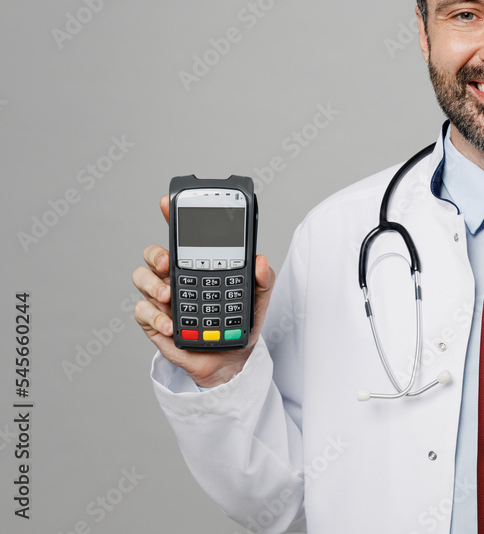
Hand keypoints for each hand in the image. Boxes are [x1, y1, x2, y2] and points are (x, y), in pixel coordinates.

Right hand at [132, 195, 274, 387]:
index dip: (173, 217)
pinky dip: (155, 316)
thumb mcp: (258, 299)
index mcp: (198, 265)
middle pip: (154, 253)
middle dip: (156, 253)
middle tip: (168, 262)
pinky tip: (170, 325)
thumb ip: (262, 278)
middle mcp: (176, 276)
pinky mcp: (154, 321)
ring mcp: (162, 298)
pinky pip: (142, 311)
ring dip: (152, 284)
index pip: (184, 236)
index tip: (166, 202)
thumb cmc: (239, 323)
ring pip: (142, 277)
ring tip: (170, 296)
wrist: (231, 360)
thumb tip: (260, 260)